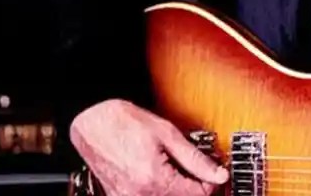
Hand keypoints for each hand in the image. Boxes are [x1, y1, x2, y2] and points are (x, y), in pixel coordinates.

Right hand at [70, 98, 228, 195]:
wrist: (92, 123)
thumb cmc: (124, 122)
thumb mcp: (167, 134)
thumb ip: (195, 159)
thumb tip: (218, 173)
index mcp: (154, 179)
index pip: (196, 195)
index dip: (210, 184)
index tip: (215, 174)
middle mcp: (138, 195)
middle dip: (194, 187)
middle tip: (200, 172)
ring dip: (177, 189)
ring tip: (177, 170)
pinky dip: (159, 191)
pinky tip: (161, 175)